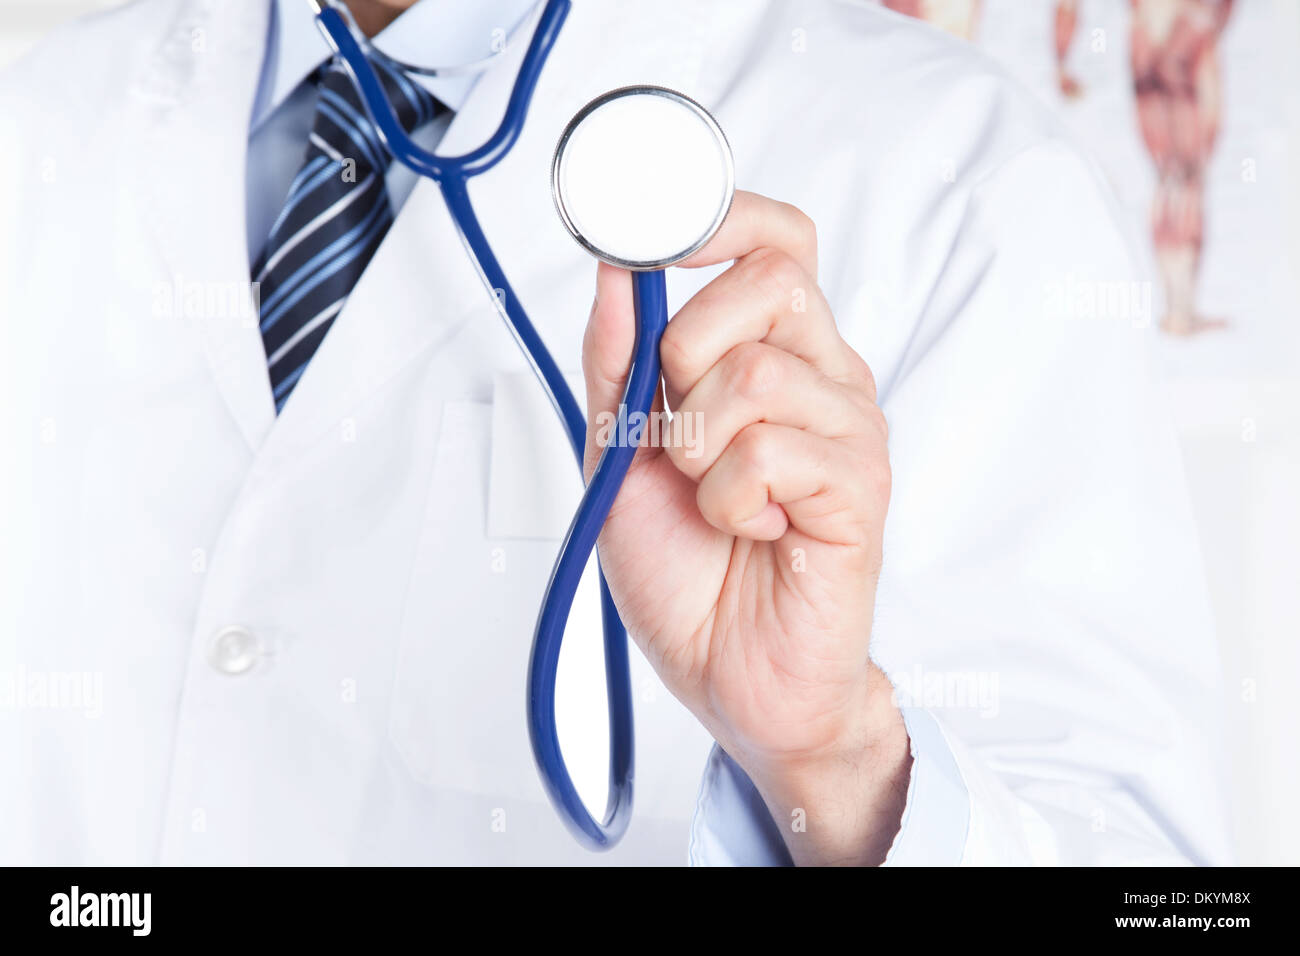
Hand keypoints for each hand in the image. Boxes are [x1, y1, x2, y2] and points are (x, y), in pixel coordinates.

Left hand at [581, 191, 910, 865]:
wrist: (732, 678)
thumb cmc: (688, 570)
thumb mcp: (621, 452)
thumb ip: (619, 362)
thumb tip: (617, 271)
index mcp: (773, 356)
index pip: (776, 239)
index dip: (719, 216)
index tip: (650, 227)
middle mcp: (823, 377)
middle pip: (771, 278)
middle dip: (689, 351)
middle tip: (680, 432)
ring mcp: (849, 431)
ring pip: (755, 372)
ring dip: (698, 447)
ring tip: (715, 499)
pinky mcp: (860, 490)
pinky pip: (772, 450)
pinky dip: (729, 500)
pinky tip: (751, 530)